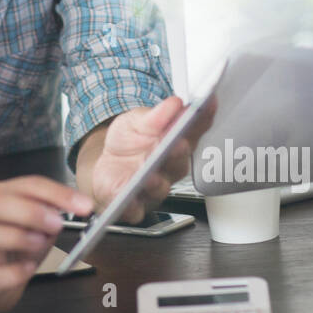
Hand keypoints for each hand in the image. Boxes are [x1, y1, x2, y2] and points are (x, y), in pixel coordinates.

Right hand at [0, 176, 93, 312]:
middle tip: (57, 224)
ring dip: (21, 237)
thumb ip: (52, 214)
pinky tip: (28, 268)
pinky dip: (17, 271)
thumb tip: (75, 207)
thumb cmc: (15, 247)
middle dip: (32, 212)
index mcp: (1, 196)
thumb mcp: (38, 226)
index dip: (59, 193)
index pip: (29, 185)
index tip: (84, 205)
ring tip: (39, 244)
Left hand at [87, 95, 216, 223]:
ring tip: (152, 173)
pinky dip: (132, 205)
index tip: (208, 104)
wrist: (105, 166)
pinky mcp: (134, 205)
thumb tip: (175, 104)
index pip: (194, 130)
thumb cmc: (128, 143)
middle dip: (180, 152)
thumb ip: (155, 115)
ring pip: (160, 186)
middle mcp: (169, 167)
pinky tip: (127, 197)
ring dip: (157, 180)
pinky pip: (135, 209)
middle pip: (179, 161)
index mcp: (175, 143)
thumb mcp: (136, 121)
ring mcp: (153, 187)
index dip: (203, 118)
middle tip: (179, 142)